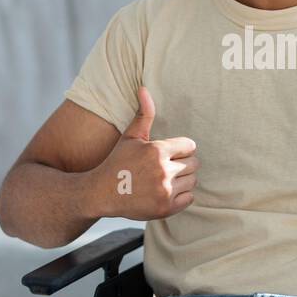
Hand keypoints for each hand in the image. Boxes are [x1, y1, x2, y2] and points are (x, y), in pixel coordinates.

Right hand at [94, 86, 198, 220]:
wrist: (101, 193)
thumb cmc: (118, 162)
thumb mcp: (130, 136)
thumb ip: (143, 114)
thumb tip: (144, 88)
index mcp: (157, 150)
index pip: (190, 146)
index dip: (180, 149)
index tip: (169, 154)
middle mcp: (163, 170)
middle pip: (194, 163)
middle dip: (183, 164)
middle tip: (166, 168)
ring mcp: (165, 190)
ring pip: (193, 181)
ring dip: (183, 180)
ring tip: (166, 180)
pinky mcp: (166, 207)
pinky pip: (190, 198)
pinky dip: (181, 196)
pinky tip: (166, 192)